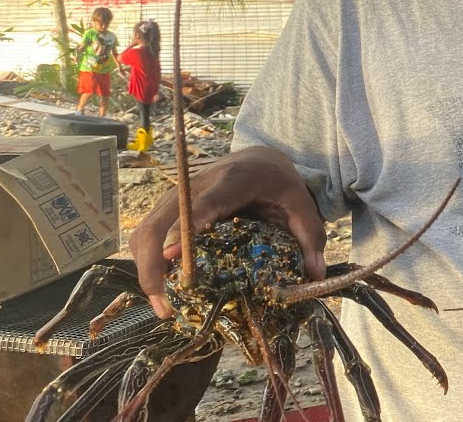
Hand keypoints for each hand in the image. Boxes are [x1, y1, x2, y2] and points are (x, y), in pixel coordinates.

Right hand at [129, 146, 326, 317]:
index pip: (208, 201)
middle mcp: (199, 184)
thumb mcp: (302, 204)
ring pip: (147, 227)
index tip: (174, 254)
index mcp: (236, 179)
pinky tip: (161, 288)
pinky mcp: (170, 205)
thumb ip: (310, 237)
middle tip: (165, 302)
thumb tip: (315, 274)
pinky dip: (147, 260)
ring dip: (146, 266)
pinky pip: (147, 232)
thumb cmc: (279, 183)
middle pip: (163, 219)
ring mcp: (179, 194)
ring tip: (163, 305)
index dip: (188, 226)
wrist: (260, 157)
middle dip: (154, 261)